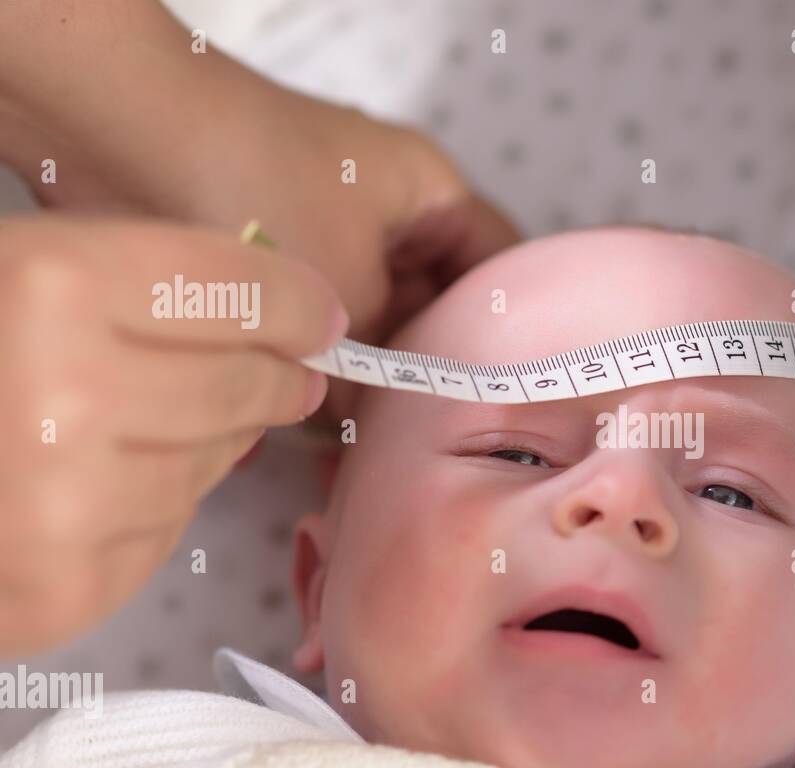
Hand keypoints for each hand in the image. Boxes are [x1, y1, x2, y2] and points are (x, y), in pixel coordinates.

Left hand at [0, 1, 521, 416]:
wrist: (124, 137)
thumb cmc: (261, 189)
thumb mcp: (342, 291)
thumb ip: (370, 369)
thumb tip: (366, 429)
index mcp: (430, 194)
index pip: (498, 267)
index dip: (510, 333)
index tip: (505, 399)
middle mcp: (386, 214)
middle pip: (433, 306)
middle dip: (425, 373)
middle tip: (429, 439)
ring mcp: (328, 235)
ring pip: (368, 326)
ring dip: (364, 379)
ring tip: (370, 443)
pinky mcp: (271, 261)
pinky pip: (311, 328)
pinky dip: (311, 369)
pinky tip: (310, 424)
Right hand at [0, 214, 345, 652]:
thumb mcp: (22, 274)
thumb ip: (141, 284)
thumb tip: (294, 320)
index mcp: (53, 288)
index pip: (234, 288)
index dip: (292, 301)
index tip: (318, 315)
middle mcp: (68, 397)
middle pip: (243, 382)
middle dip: (278, 376)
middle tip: (295, 376)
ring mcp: (71, 505)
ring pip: (215, 462)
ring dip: (211, 443)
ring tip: (156, 427)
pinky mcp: (70, 589)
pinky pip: (167, 530)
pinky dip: (153, 505)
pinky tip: (98, 487)